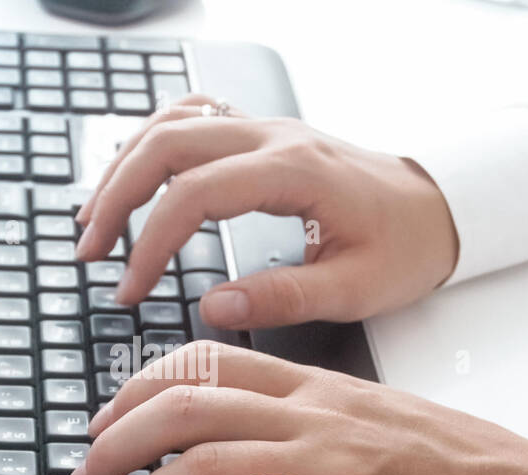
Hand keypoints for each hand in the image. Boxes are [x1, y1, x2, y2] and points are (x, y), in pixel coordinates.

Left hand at [61, 342, 527, 474]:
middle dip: (114, 440)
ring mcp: (329, 460)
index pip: (205, 364)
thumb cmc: (455, 469)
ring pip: (205, 454)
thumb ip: (304, 425)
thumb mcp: (368, 425)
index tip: (105, 423)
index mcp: (315, 387)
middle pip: (184, 403)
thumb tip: (243, 446)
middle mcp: (312, 413)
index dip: (138, 389)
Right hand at [74, 94, 459, 327]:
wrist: (438, 207)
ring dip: (123, 167)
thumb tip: (214, 305)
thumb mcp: (357, 288)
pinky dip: (149, 144)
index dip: (149, 243)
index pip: (193, 194)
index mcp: (294, 172)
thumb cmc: (404, 246)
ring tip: (95, 220)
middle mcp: (272, 137)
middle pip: (165, 143)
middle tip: (89, 252)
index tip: (129, 290)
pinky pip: (190, 117)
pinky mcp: (260, 135)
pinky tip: (132, 180)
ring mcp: (264, 128)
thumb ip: (286, 297)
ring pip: (169, 121)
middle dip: (115, 197)